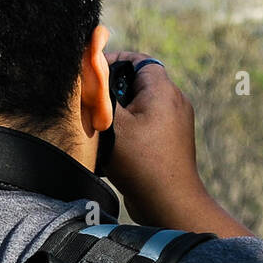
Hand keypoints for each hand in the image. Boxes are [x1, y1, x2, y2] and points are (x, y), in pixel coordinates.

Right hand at [103, 52, 253, 237]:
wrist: (169, 202)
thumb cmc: (141, 162)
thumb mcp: (113, 125)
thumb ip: (99, 95)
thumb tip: (87, 74)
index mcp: (163, 90)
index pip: (137, 60)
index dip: (113, 61)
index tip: (92, 75)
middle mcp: (174, 102)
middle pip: (138, 82)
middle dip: (113, 91)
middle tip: (93, 105)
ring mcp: (176, 122)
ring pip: (141, 105)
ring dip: (120, 113)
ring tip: (103, 128)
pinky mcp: (172, 141)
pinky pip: (148, 124)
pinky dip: (130, 129)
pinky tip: (115, 147)